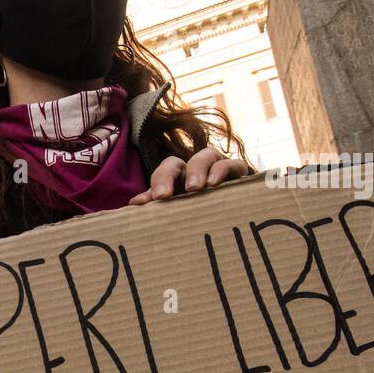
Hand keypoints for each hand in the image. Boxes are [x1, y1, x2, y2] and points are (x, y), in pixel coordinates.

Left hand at [129, 146, 250, 205]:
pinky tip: (215, 184)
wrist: (234, 217)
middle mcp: (194, 170)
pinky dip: (224, 170)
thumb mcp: (178, 210)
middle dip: (167, 176)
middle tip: (164, 196)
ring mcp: (217, 168)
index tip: (155, 199)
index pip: (164, 172)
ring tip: (194, 188)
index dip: (158, 181)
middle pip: (177, 162)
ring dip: (197, 169)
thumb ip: (156, 206)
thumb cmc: (200, 213)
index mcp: (177, 179)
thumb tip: (135, 204)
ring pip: (206, 155)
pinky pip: (234, 164)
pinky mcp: (238, 173)